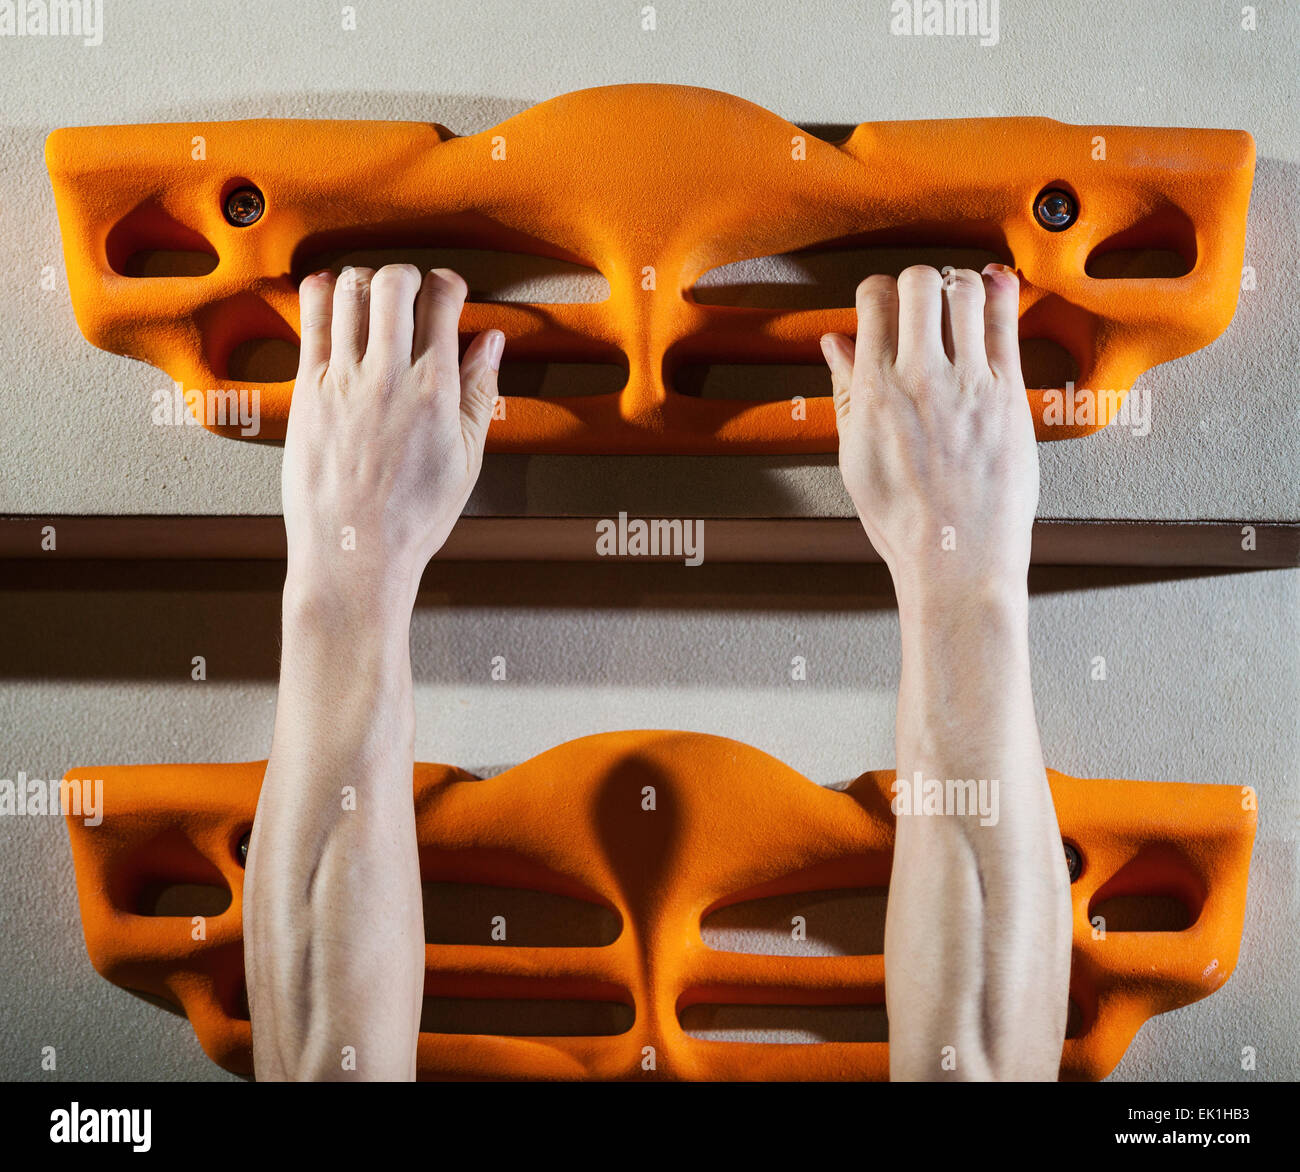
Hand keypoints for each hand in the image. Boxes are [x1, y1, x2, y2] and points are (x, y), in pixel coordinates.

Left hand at [281, 264, 503, 608]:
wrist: (355, 551)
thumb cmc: (413, 517)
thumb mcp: (467, 459)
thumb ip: (480, 392)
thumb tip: (489, 342)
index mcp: (435, 391)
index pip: (441, 302)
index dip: (449, 284)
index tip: (449, 290)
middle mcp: (388, 376)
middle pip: (394, 283)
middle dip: (407, 275)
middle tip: (411, 291)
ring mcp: (342, 380)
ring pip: (349, 290)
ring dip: (365, 280)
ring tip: (373, 297)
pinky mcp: (308, 389)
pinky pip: (311, 318)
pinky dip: (321, 293)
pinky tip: (332, 298)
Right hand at [820, 263, 1036, 600]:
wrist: (956, 558)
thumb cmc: (904, 521)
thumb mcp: (854, 456)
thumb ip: (846, 391)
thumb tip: (835, 345)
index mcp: (874, 392)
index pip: (873, 302)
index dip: (875, 293)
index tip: (880, 303)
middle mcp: (919, 379)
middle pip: (918, 283)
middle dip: (915, 281)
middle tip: (917, 300)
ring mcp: (968, 383)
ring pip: (965, 292)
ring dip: (957, 285)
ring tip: (954, 300)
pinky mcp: (1007, 393)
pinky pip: (1006, 322)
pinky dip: (1001, 292)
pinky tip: (995, 286)